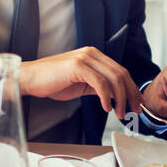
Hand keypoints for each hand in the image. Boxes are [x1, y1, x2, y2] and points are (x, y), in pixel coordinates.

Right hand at [18, 46, 142, 119]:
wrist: (30, 79)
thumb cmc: (51, 82)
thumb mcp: (80, 84)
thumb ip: (98, 87)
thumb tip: (115, 97)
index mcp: (94, 55)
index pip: (120, 71)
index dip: (131, 88)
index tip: (136, 103)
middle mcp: (91, 53)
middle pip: (121, 74)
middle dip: (130, 94)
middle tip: (134, 111)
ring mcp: (84, 58)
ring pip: (113, 78)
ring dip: (120, 99)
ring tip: (119, 113)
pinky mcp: (77, 66)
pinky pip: (100, 83)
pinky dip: (106, 97)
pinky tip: (106, 107)